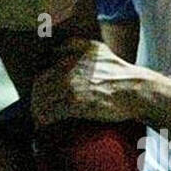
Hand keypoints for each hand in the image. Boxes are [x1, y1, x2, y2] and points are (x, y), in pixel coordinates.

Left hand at [31, 38, 151, 128]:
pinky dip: (45, 120)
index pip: (44, 74)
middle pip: (40, 88)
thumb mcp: (98, 49)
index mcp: (71, 57)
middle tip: (35, 111)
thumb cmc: (119, 72)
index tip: (38, 96)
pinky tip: (43, 125)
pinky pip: (53, 112)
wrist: (135, 90)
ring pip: (44, 100)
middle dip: (36, 101)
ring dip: (38, 112)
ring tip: (38, 119)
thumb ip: (76, 45)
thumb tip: (56, 49)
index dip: (38, 88)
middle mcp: (69, 70)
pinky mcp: (77, 103)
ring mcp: (72, 86)